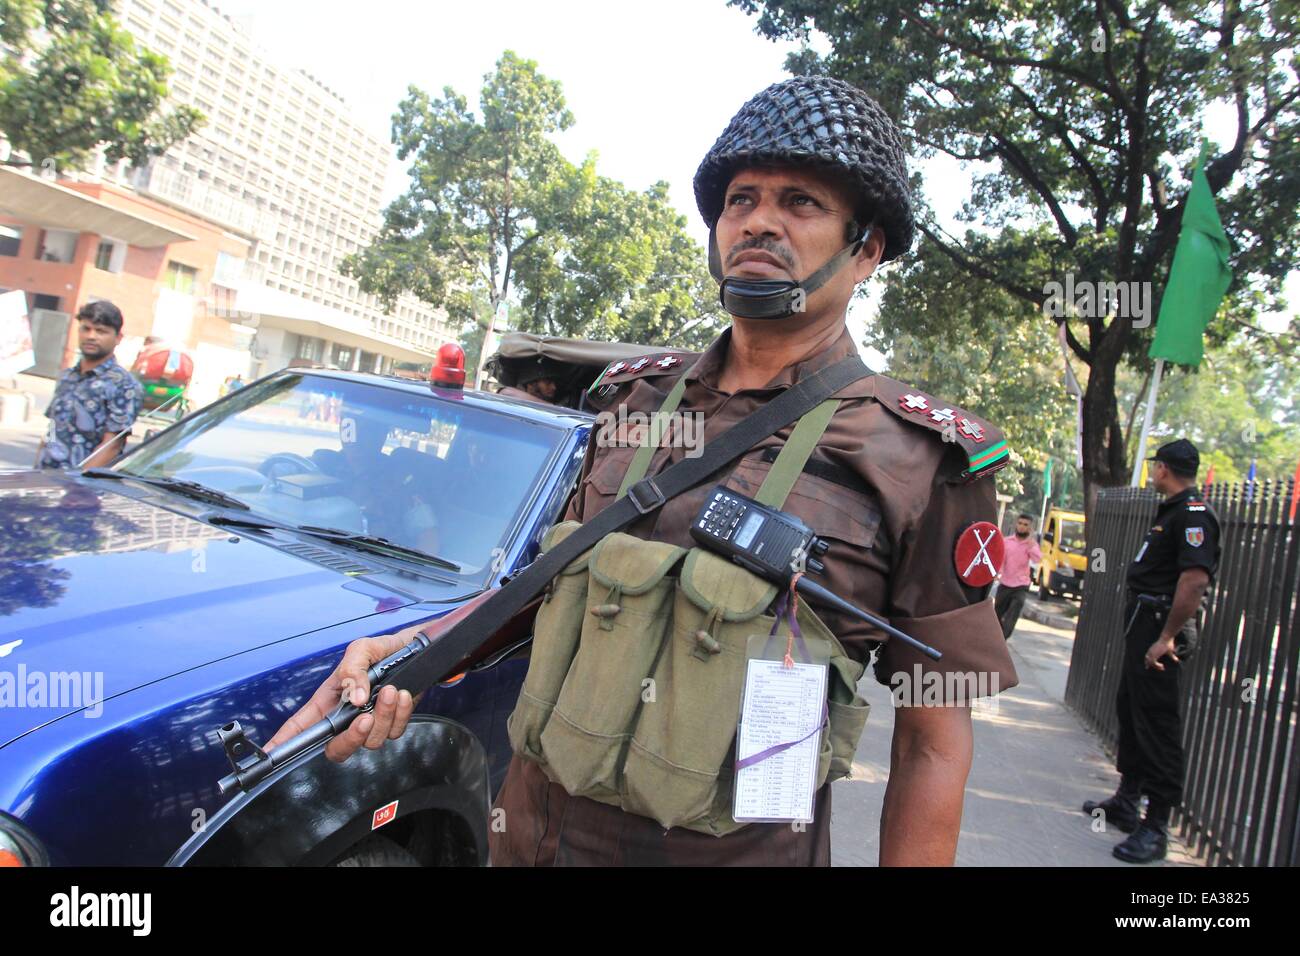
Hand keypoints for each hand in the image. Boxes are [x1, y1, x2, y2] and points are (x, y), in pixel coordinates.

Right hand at [265, 633, 415, 761]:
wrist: (415, 650)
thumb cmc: (381, 650)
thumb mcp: (361, 650)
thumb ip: (352, 670)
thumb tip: (354, 698)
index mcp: (328, 701)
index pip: (301, 727)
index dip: (284, 742)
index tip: (270, 754)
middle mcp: (346, 717)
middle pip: (336, 749)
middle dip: (351, 739)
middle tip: (365, 717)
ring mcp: (369, 723)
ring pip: (370, 740)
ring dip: (384, 714)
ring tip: (390, 690)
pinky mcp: (392, 724)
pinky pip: (394, 731)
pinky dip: (400, 712)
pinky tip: (402, 693)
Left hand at [1144, 634, 1179, 670]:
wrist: (1166, 638)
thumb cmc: (1168, 643)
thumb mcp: (1170, 652)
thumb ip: (1172, 656)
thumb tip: (1177, 660)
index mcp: (1152, 650)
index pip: (1147, 657)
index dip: (1147, 662)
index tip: (1147, 667)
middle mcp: (1150, 652)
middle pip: (1148, 661)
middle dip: (1153, 666)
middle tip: (1161, 668)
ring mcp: (1152, 653)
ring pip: (1151, 663)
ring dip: (1156, 667)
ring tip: (1162, 668)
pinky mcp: (1154, 654)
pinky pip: (1153, 663)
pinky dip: (1157, 666)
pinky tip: (1162, 666)